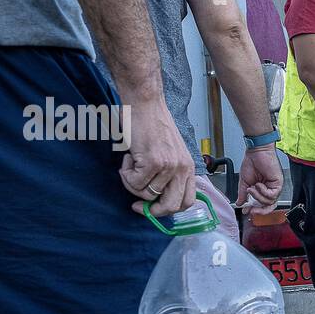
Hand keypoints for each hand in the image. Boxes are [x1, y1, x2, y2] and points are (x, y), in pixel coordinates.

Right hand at [119, 98, 194, 216]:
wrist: (144, 103)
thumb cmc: (152, 125)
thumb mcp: (170, 153)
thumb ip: (169, 174)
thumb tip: (154, 199)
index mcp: (189, 167)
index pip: (187, 201)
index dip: (169, 210)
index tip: (153, 208)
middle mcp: (183, 169)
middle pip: (171, 206)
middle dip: (151, 209)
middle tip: (136, 204)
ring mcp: (169, 166)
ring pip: (146, 194)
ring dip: (132, 183)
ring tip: (131, 163)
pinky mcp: (153, 162)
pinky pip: (134, 183)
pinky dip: (125, 173)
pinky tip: (128, 156)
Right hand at [237, 147, 283, 215]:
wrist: (256, 151)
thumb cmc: (252, 162)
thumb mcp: (244, 182)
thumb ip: (243, 194)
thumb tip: (240, 204)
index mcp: (262, 189)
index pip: (261, 205)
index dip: (254, 210)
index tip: (246, 211)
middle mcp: (269, 189)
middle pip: (268, 206)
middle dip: (259, 210)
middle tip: (251, 210)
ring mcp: (274, 187)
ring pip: (269, 202)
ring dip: (258, 196)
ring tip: (252, 188)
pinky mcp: (278, 183)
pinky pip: (272, 195)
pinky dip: (263, 191)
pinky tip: (259, 184)